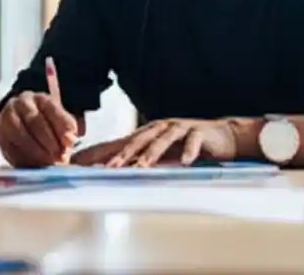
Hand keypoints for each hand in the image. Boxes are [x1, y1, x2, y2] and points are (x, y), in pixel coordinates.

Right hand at [0, 91, 82, 167]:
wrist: (24, 127)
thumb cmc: (48, 125)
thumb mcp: (61, 122)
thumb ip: (68, 129)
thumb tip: (69, 140)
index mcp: (40, 98)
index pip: (52, 109)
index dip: (61, 127)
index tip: (70, 144)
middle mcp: (21, 103)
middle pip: (34, 121)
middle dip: (49, 141)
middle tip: (59, 157)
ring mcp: (7, 118)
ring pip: (20, 135)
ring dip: (36, 152)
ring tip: (48, 163)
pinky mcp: (0, 136)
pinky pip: (10, 148)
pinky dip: (24, 159)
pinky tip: (35, 166)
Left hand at [73, 118, 236, 167]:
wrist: (221, 136)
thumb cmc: (186, 146)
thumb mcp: (160, 153)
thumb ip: (139, 160)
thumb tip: (111, 174)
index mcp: (147, 134)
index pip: (120, 143)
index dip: (102, 152)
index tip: (82, 163)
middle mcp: (160, 128)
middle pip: (138, 140)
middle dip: (124, 154)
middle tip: (111, 168)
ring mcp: (179, 128)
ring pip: (162, 139)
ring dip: (152, 153)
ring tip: (142, 167)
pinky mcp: (199, 133)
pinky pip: (193, 142)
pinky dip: (188, 152)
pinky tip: (184, 162)